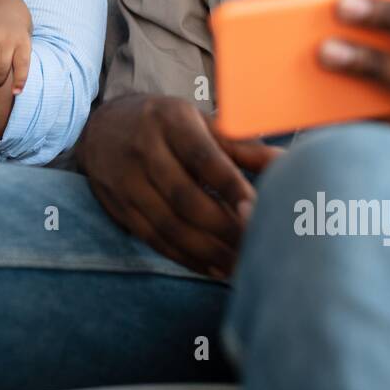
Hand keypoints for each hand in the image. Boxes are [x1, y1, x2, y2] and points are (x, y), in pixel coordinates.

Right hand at [75, 94, 281, 277]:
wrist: (100, 127)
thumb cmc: (165, 124)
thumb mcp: (199, 122)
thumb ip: (242, 147)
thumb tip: (288, 165)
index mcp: (171, 121)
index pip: (203, 158)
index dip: (230, 187)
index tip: (257, 210)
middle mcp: (144, 150)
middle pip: (185, 198)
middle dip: (224, 228)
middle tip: (257, 247)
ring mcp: (127, 181)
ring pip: (169, 225)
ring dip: (208, 251)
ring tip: (241, 266)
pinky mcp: (119, 208)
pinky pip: (154, 239)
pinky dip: (186, 258)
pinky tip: (213, 268)